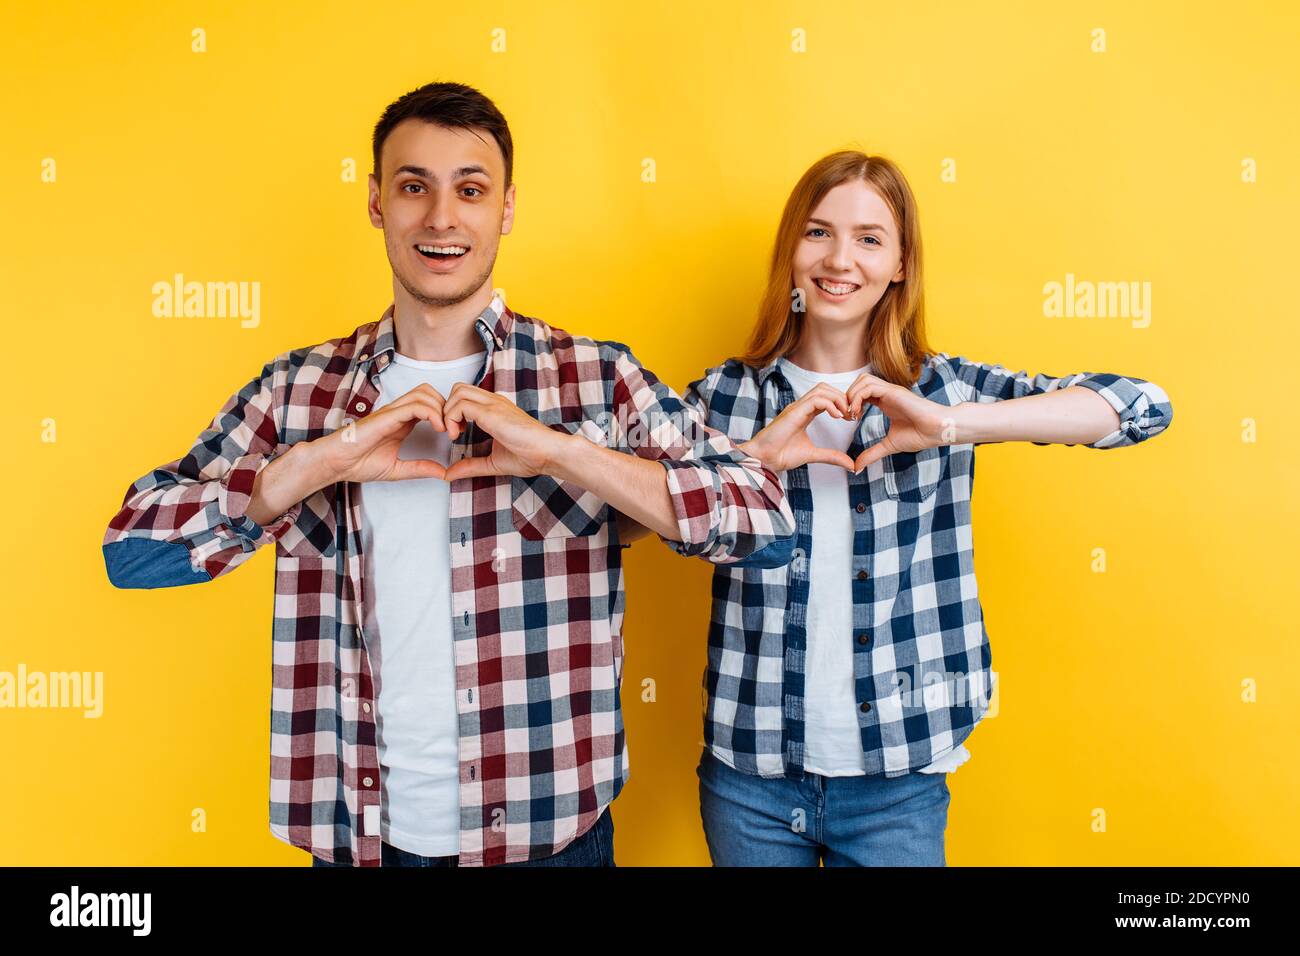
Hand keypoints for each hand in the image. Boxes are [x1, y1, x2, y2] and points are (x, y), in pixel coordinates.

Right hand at [313, 383, 451, 482]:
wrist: (335, 463)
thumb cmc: (358, 463)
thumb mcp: (397, 469)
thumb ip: (419, 469)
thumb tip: (442, 473)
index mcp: (402, 421)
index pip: (430, 404)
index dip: (446, 415)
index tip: (455, 434)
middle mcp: (398, 412)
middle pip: (430, 392)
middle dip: (447, 407)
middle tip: (454, 430)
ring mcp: (392, 412)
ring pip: (424, 394)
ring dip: (441, 409)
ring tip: (446, 431)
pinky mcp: (386, 416)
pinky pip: (414, 405)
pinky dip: (431, 413)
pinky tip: (437, 428)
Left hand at [441, 383, 572, 480]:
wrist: (549, 453)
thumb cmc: (530, 456)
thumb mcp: (492, 462)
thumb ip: (471, 466)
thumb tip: (450, 474)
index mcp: (495, 409)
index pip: (466, 396)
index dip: (454, 412)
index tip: (457, 434)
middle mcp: (493, 402)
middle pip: (459, 388)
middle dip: (448, 408)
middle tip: (452, 431)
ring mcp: (493, 404)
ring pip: (457, 392)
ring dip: (448, 413)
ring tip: (454, 434)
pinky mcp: (491, 412)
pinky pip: (461, 405)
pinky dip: (452, 419)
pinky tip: (458, 436)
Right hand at [741, 383, 855, 471]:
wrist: (764, 459)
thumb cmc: (781, 455)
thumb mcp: (813, 455)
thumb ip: (832, 457)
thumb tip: (851, 465)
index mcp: (804, 413)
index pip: (826, 397)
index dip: (841, 403)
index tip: (851, 418)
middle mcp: (800, 407)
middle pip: (825, 388)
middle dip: (842, 398)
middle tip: (851, 415)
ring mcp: (796, 407)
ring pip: (822, 389)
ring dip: (838, 399)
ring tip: (845, 414)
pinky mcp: (794, 412)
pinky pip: (816, 399)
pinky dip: (830, 404)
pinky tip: (837, 416)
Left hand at [845, 372, 951, 472]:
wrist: (938, 431)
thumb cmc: (920, 435)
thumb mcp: (889, 446)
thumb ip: (872, 454)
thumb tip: (857, 467)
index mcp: (885, 401)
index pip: (861, 392)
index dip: (851, 403)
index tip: (848, 420)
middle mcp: (887, 393)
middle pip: (859, 381)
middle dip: (848, 396)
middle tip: (847, 415)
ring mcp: (890, 390)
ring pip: (862, 380)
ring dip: (852, 395)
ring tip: (852, 414)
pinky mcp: (894, 392)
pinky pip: (869, 387)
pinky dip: (858, 397)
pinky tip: (858, 413)